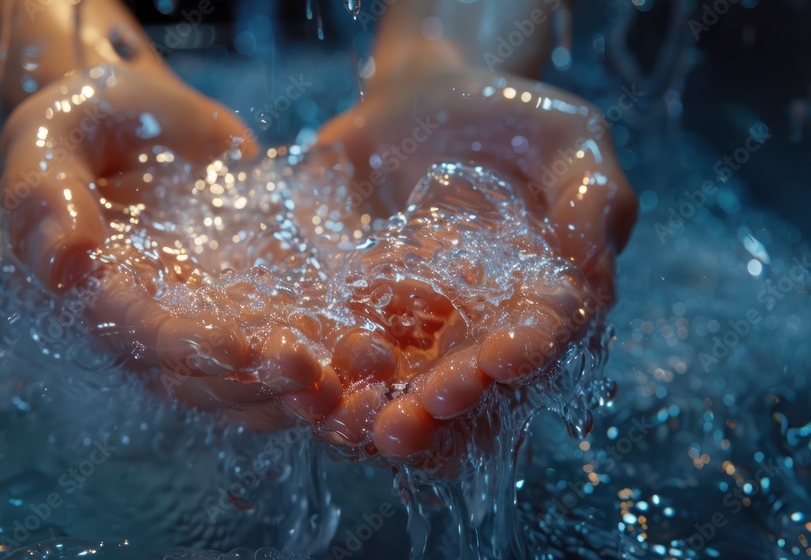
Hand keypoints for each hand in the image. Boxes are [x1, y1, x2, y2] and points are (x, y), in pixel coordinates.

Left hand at [308, 38, 637, 463]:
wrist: (419, 102)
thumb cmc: (506, 117)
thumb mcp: (567, 139)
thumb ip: (592, 198)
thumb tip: (595, 271)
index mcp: (544, 299)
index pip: (542, 338)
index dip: (525, 353)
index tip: (502, 360)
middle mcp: (483, 329)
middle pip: (474, 384)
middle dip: (450, 404)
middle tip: (422, 415)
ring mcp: (420, 331)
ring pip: (409, 390)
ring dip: (390, 414)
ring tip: (368, 425)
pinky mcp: (361, 319)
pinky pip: (347, 360)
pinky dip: (333, 382)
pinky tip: (314, 392)